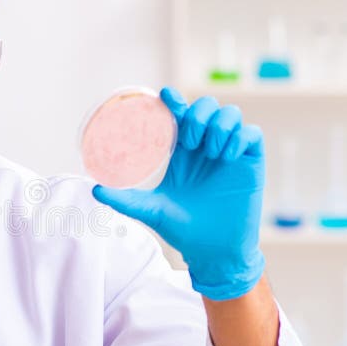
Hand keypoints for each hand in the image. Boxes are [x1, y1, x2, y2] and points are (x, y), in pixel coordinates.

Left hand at [93, 87, 264, 300]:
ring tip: (209, 152)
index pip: (180, 114)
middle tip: (190, 141)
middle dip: (198, 114)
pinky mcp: (251, 162)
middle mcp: (206, 147)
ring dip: (219, 125)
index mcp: (182, 151)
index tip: (165, 95)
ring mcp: (230, 152)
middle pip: (207, 106)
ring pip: (231, 114)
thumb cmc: (182, 228)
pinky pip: (251, 134)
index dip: (174, 100)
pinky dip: (238, 138)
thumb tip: (95, 189)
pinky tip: (226, 157)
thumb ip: (124, 199)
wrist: (211, 250)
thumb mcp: (150, 210)